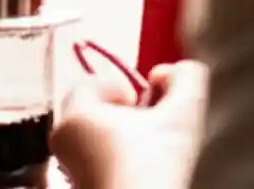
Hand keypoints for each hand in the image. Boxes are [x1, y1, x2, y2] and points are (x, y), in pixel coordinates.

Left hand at [51, 61, 207, 188]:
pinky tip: (152, 180)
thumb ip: (184, 77)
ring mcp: (73, 179)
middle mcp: (65, 149)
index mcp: (75, 118)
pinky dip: (126, 172)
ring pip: (100, 148)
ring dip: (128, 147)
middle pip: (93, 117)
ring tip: (159, 159)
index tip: (147, 105)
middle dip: (126, 118)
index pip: (90, 85)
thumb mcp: (188, 111)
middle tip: (157, 130)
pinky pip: (104, 173)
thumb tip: (167, 75)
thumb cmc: (163, 167)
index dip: (123, 88)